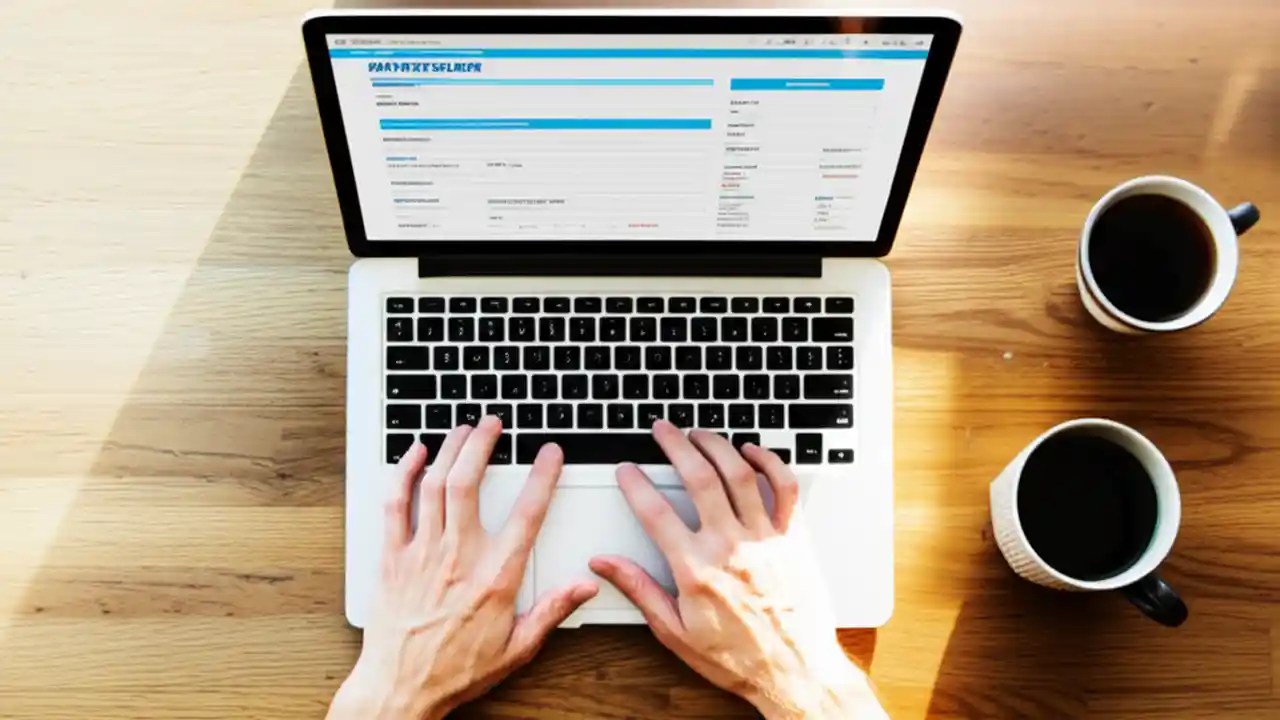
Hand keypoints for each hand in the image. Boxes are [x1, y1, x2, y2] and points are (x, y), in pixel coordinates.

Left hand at [328, 417, 597, 719]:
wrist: (400, 689)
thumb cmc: (457, 671)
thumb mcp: (518, 649)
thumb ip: (553, 611)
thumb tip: (586, 585)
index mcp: (494, 577)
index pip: (526, 513)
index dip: (542, 476)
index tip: (549, 454)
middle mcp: (457, 557)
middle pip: (469, 482)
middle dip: (483, 443)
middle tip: (494, 423)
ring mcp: (421, 553)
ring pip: (434, 484)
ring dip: (450, 449)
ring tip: (463, 429)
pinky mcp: (392, 558)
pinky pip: (395, 504)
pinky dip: (403, 473)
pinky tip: (415, 455)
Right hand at [590, 421, 885, 719]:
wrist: (794, 673)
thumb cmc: (737, 658)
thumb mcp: (675, 632)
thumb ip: (638, 590)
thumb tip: (604, 565)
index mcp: (696, 570)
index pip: (655, 513)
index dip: (635, 484)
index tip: (626, 470)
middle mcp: (731, 547)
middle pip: (699, 478)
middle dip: (676, 445)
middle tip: (662, 429)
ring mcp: (766, 538)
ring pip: (740, 474)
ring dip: (716, 445)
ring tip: (699, 433)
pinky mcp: (795, 538)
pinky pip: (785, 488)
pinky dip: (770, 462)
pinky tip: (752, 451)